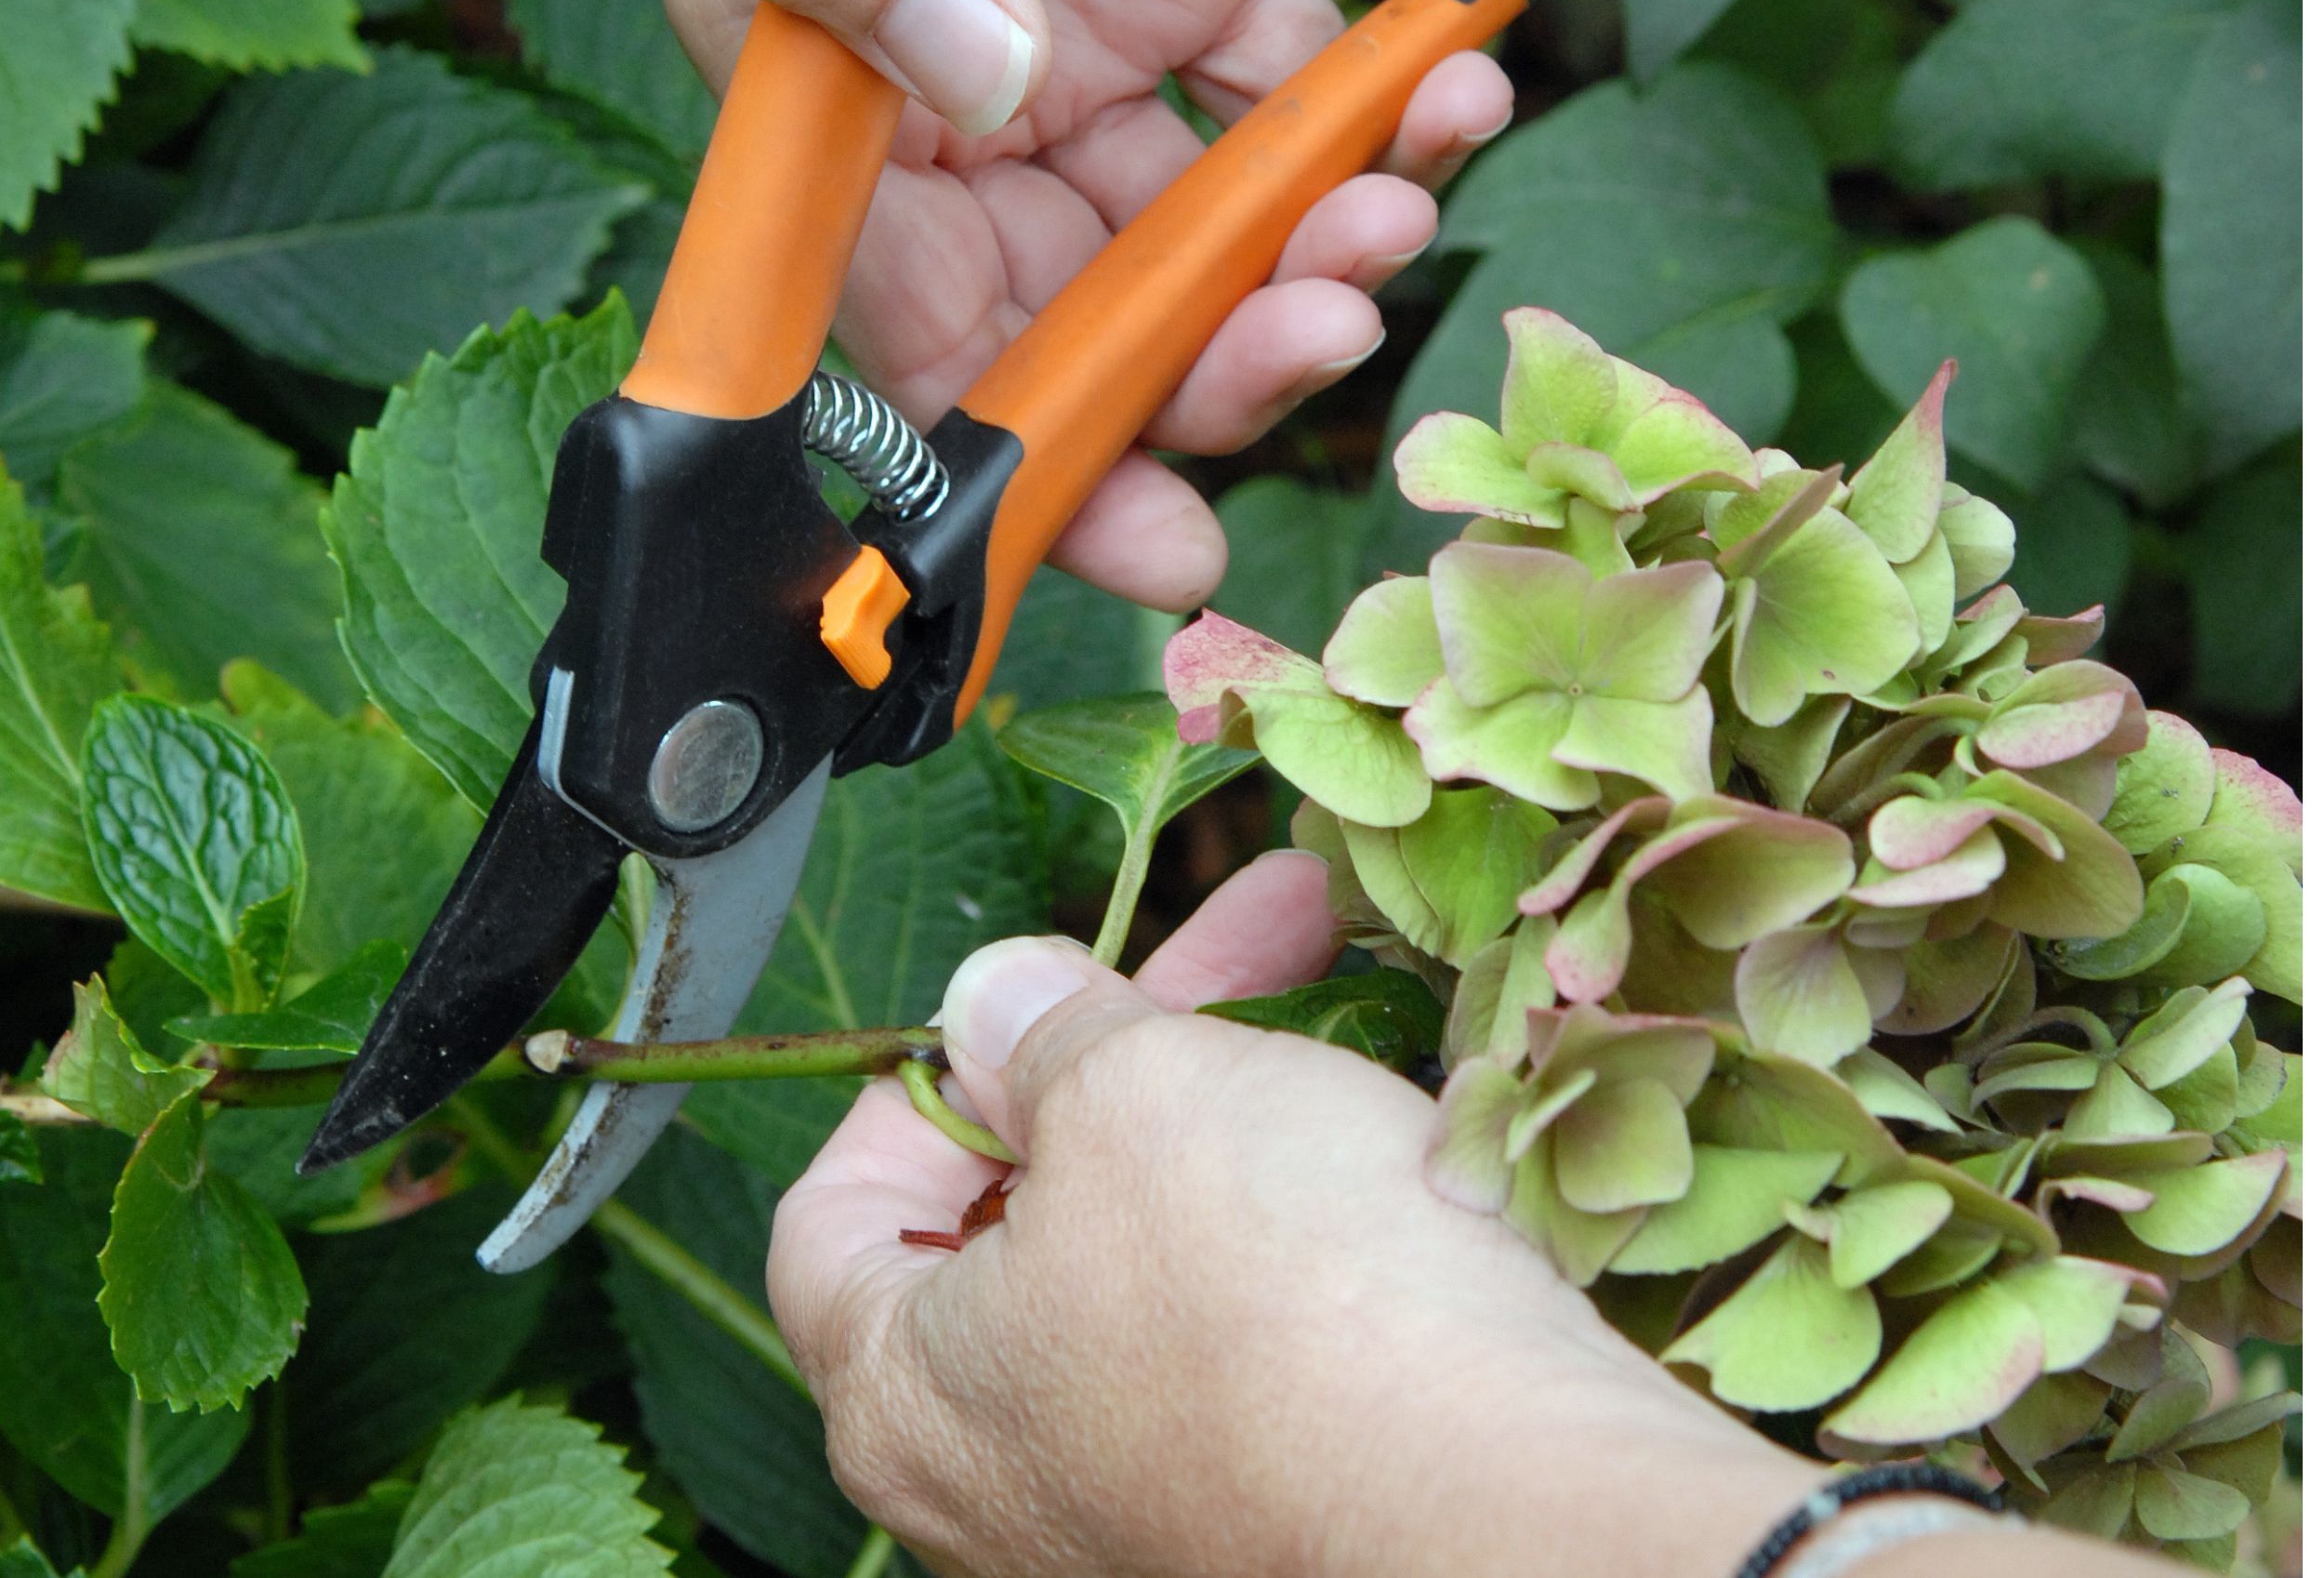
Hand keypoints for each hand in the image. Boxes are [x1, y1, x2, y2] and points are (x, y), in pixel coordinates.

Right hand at [665, 0, 1513, 610]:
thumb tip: (988, 90)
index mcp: (827, 115)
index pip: (915, 349)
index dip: (1029, 471)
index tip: (1154, 543)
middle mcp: (954, 120)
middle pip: (1090, 322)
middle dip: (1218, 367)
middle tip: (1326, 336)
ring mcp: (1085, 58)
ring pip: (1213, 232)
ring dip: (1319, 249)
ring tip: (1395, 204)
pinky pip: (1302, 95)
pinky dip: (1385, 119)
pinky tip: (1447, 100)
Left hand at [768, 852, 1823, 1576]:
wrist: (1526, 1520)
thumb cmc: (1286, 1303)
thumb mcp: (1136, 1093)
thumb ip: (1040, 1027)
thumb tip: (992, 999)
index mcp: (905, 1393)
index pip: (840, 1213)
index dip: (924, 1078)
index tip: (1030, 1004)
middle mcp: (1001, 1481)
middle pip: (1023, 1217)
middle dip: (1136, 1051)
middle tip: (1245, 936)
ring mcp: (1142, 1509)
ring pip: (1158, 1265)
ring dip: (1236, 1114)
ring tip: (1339, 998)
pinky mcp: (1276, 1516)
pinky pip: (1260, 1340)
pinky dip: (1303, 1222)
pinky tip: (1389, 1136)